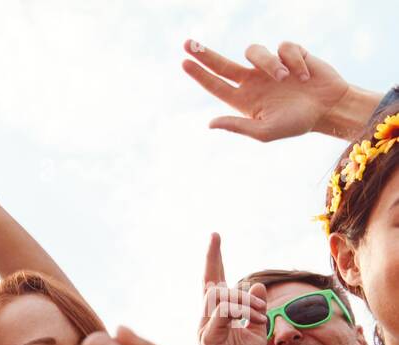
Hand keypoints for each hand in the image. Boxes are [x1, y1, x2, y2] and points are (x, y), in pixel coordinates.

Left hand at [182, 38, 350, 141]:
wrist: (330, 108)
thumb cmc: (298, 124)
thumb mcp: (266, 131)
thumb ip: (239, 126)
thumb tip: (210, 123)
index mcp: (244, 100)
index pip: (216, 85)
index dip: (200, 75)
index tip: (183, 62)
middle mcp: (253, 81)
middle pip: (222, 64)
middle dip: (204, 54)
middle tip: (187, 44)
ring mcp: (270, 67)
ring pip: (254, 51)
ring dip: (268, 63)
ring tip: (285, 78)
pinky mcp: (289, 55)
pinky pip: (283, 48)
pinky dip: (292, 61)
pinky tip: (305, 75)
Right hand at [198, 234, 267, 344]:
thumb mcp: (255, 332)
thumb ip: (255, 309)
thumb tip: (256, 284)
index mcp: (218, 314)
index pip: (216, 281)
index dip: (215, 259)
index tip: (215, 237)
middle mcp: (208, 316)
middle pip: (212, 281)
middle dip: (214, 259)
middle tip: (216, 237)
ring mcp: (206, 326)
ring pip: (221, 294)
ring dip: (244, 300)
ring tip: (257, 316)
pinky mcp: (209, 337)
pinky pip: (221, 313)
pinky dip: (236, 310)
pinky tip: (247, 318)